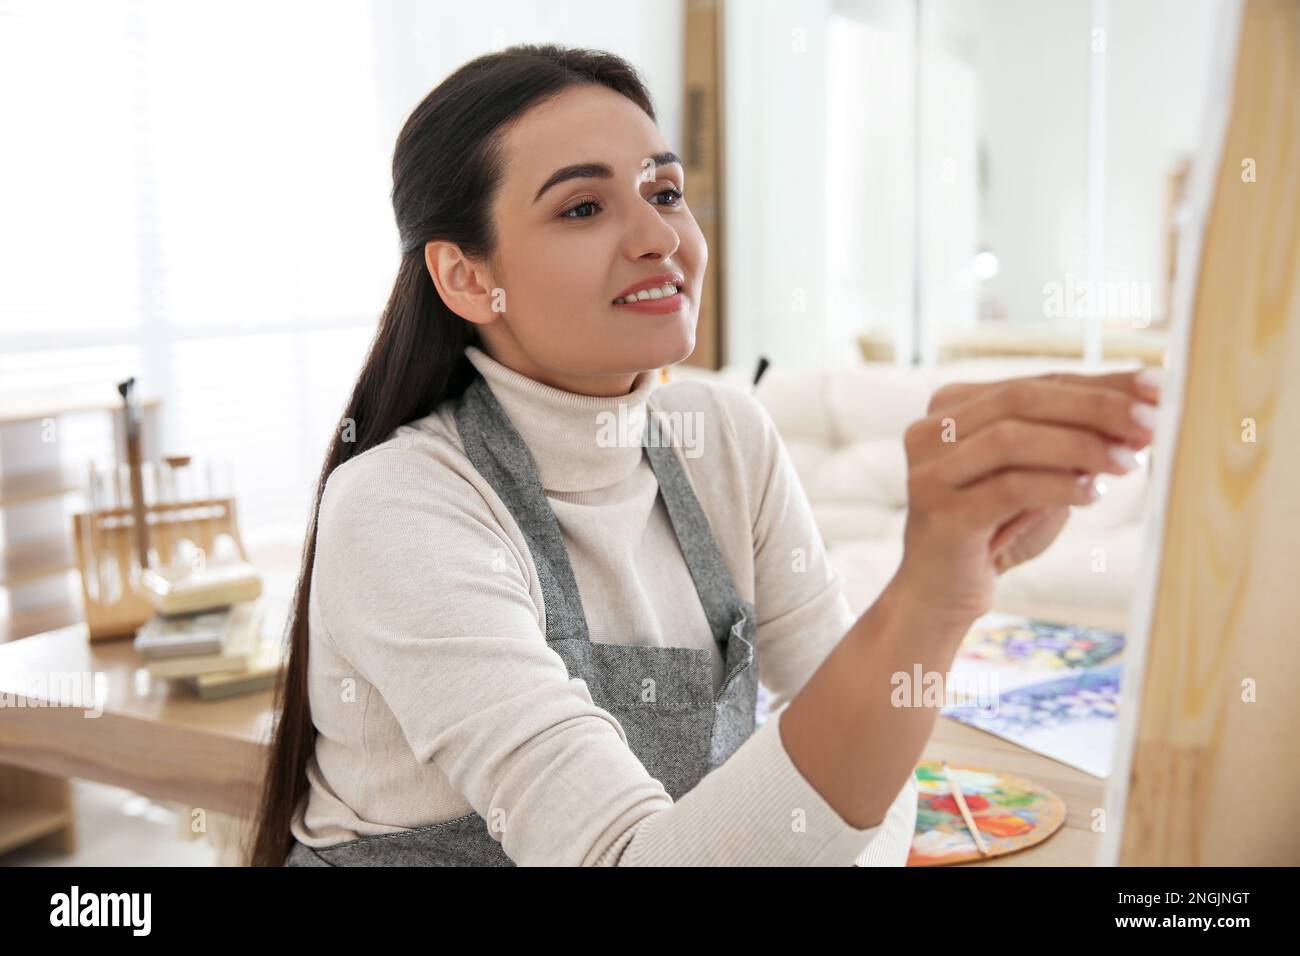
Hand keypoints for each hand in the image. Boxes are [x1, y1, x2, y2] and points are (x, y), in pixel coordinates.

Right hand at [890, 368, 1161, 627]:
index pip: (1038, 381)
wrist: (941, 590)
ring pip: (1012, 438)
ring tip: (1130, 462)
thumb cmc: (997, 526)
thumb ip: (1074, 438)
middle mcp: (931, 429)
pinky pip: (1008, 488)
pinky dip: (1058, 487)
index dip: (1101, 382)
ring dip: (1080, 446)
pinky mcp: (941, 513)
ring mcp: (929, 471)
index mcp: (953, 405)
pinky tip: (1093, 495)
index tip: (1158, 387)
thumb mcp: (1038, 473)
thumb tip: (1145, 407)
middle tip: (1152, 421)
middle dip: (1095, 407)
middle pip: (1022, 399)